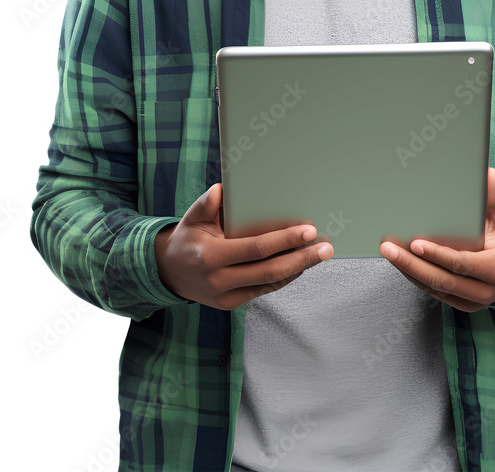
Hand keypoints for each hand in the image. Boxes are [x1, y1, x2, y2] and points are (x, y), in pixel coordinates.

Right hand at [154, 182, 333, 309]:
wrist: (168, 271)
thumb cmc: (187, 238)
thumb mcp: (191, 217)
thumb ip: (206, 204)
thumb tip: (221, 190)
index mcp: (211, 256)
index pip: (255, 248)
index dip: (284, 240)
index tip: (308, 230)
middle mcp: (218, 280)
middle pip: (269, 271)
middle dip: (301, 259)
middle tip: (326, 248)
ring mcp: (225, 296)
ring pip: (270, 284)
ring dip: (298, 269)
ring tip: (319, 255)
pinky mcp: (230, 304)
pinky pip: (263, 290)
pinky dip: (284, 278)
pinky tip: (300, 266)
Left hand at [379, 168, 494, 312]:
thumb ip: (492, 197)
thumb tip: (486, 173)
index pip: (462, 263)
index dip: (438, 254)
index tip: (415, 243)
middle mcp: (485, 290)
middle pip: (442, 280)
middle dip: (412, 264)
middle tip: (388, 248)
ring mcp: (472, 301)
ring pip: (435, 288)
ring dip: (409, 271)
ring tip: (389, 252)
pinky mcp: (461, 304)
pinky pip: (434, 293)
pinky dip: (416, 278)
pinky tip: (400, 263)